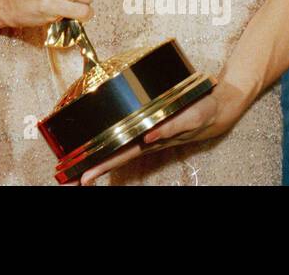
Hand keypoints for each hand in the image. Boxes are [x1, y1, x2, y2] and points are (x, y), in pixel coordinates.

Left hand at [75, 79, 248, 183]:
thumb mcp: (192, 117)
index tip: (83, 177)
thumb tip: (149, 136)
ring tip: (77, 173)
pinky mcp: (149, 126)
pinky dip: (111, 148)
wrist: (219, 107)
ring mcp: (146, 135)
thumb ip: (171, 127)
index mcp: (152, 140)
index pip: (121, 155)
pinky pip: (126, 138)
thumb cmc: (204, 111)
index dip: (102, 166)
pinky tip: (98, 153)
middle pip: (114, 157)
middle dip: (93, 168)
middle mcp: (145, 140)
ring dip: (98, 160)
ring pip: (118, 150)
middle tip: (69, 181)